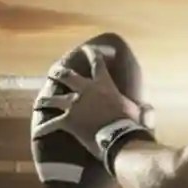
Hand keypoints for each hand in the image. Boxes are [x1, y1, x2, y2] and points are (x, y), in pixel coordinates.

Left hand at [32, 47, 152, 158]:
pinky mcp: (67, 120)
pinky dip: (43, 128)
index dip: (91, 54)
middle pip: (66, 75)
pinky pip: (51, 124)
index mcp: (103, 84)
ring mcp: (74, 105)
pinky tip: (37, 132)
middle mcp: (85, 90)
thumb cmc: (130, 123)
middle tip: (54, 72)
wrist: (118, 138)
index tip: (87, 49)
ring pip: (52, 98)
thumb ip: (141, 108)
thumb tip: (149, 111)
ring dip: (45, 99)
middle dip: (58, 72)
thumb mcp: (138, 111)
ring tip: (40, 102)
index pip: (96, 62)